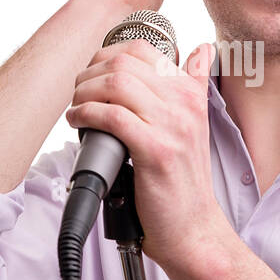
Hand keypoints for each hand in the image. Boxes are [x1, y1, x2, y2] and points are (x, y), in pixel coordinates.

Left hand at [64, 38, 230, 271]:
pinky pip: (111, 116)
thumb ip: (196, 85)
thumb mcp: (197, 124)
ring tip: (76, 108)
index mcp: (191, 94)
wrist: (194, 229)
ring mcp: (172, 126)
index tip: (92, 76)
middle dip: (89, 74)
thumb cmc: (184, 182)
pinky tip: (78, 122)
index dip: (106, 56)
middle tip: (79, 94)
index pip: (143, 50)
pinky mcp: (156, 150)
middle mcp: (185, 104)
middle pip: (124, 62)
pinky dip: (86, 114)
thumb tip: (202, 50)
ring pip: (116, 84)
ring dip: (84, 93)